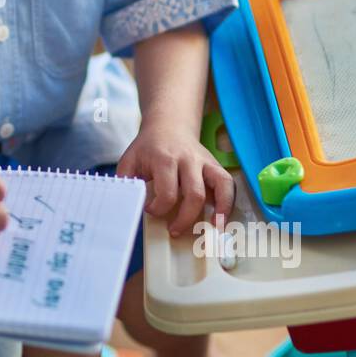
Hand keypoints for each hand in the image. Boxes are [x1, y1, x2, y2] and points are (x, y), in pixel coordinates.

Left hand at [115, 118, 234, 235]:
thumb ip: (127, 180)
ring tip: (214, 227)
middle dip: (185, 218)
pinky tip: (221, 218)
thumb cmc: (148, 148)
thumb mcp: (130, 159)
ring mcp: (204, 161)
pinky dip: (228, 201)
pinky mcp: (215, 165)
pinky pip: (228, 182)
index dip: (158, 208)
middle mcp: (188, 159)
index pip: (167, 192)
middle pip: (194, 194)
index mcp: (165, 159)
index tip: (150, 209)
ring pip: (219, 185)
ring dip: (219, 209)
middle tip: (174, 230)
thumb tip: (128, 203)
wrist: (167, 127)